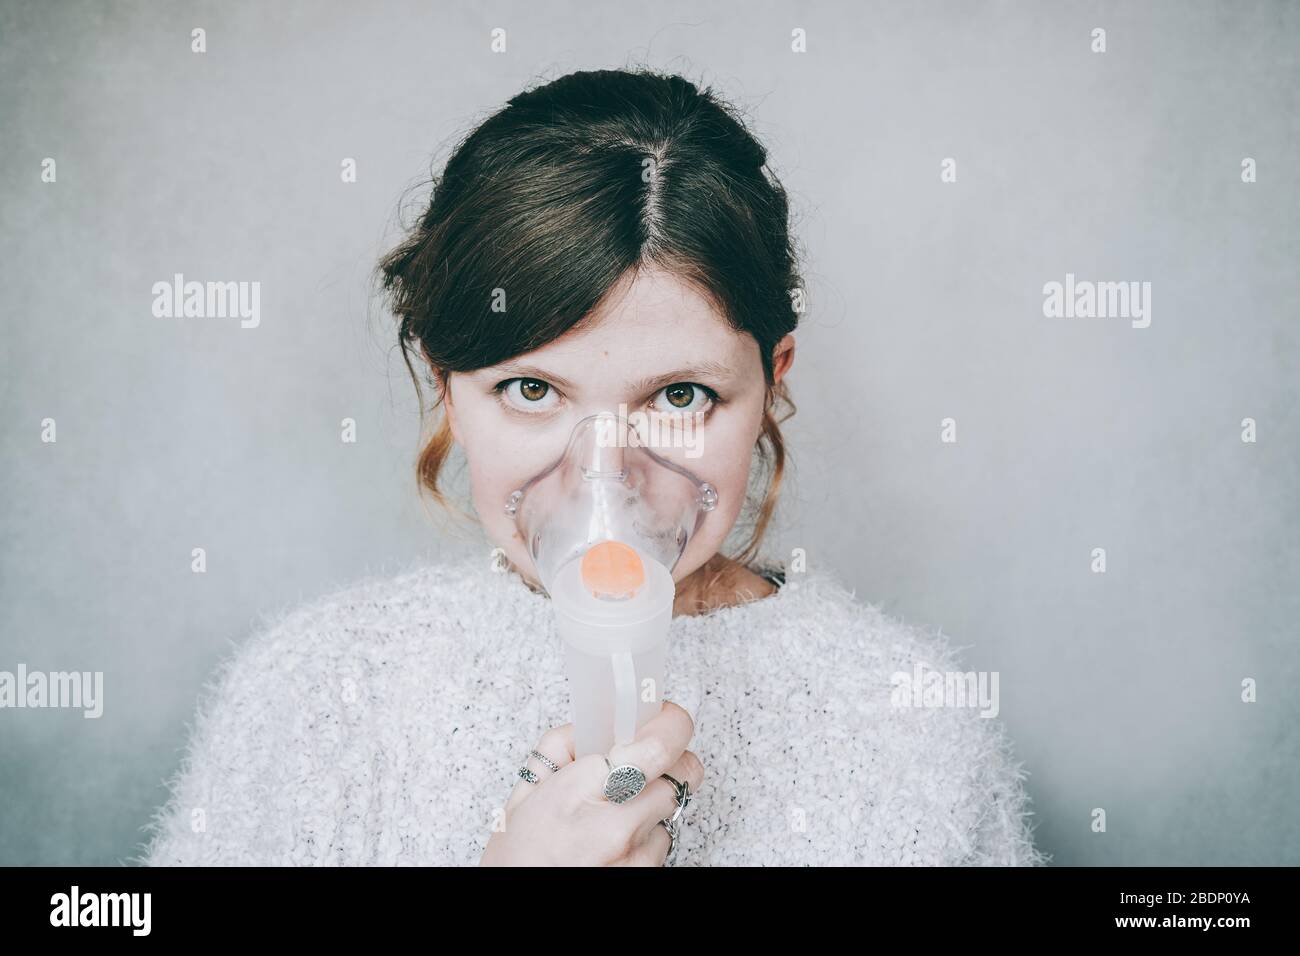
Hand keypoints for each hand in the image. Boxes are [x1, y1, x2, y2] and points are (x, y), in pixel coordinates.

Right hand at [480, 700, 702, 865]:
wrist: (521, 909)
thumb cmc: (518, 862)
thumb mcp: (523, 797)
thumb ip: (560, 750)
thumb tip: (596, 724)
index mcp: (580, 793)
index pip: (657, 745)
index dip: (671, 724)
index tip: (665, 716)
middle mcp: (618, 826)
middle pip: (685, 772)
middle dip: (669, 761)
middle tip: (643, 763)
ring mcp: (639, 857)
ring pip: (672, 808)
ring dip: (651, 804)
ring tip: (612, 818)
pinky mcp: (650, 875)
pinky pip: (661, 841)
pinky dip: (643, 836)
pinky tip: (613, 845)